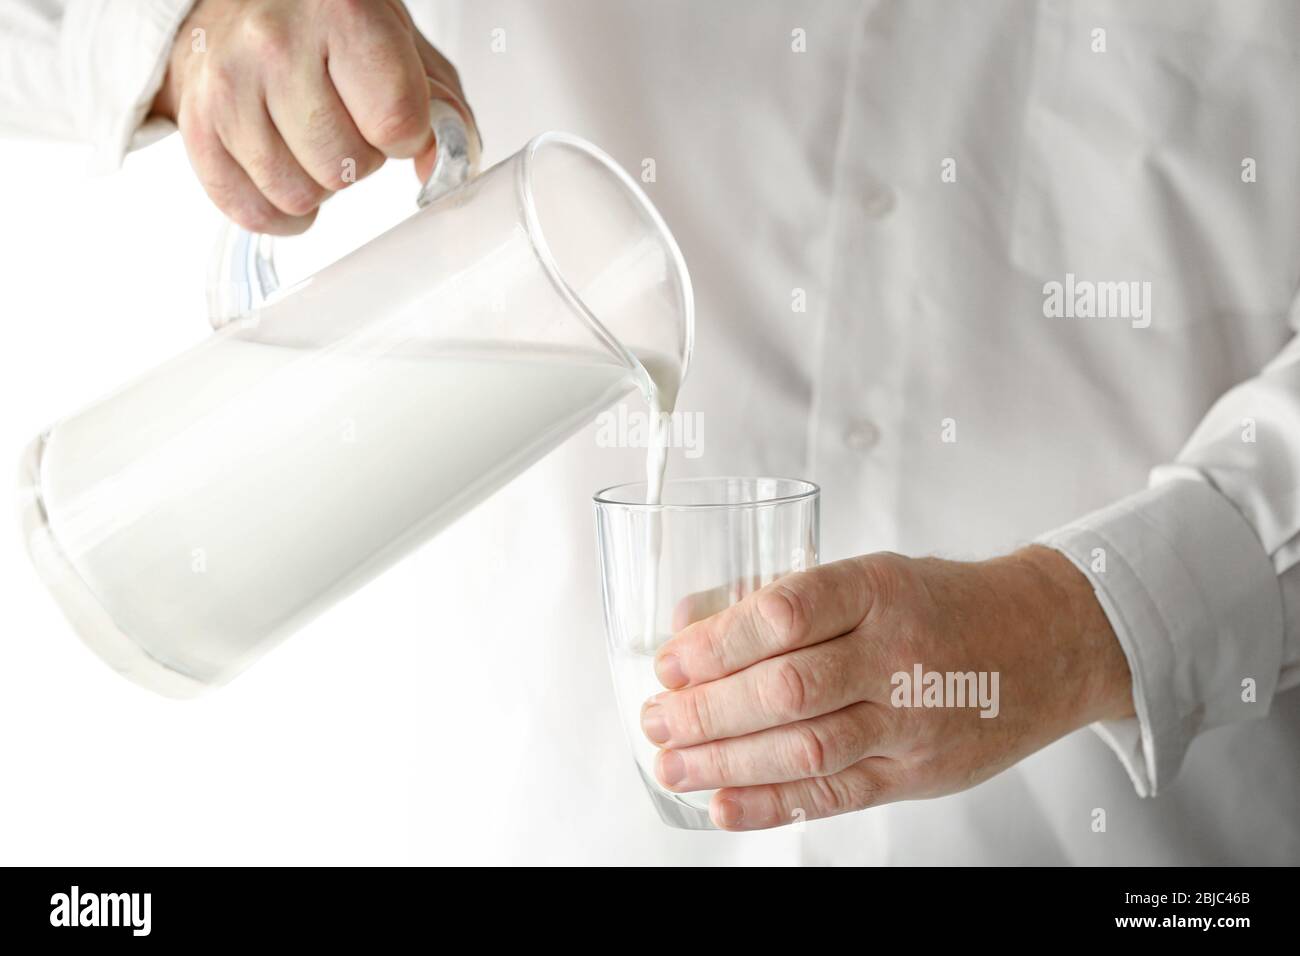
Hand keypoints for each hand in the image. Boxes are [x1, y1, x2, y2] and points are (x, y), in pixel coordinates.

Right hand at [151, 0, 475, 233]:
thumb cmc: (326, 22)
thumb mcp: (398, 41)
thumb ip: (439, 106)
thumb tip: (442, 171)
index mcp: (339, 10)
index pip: (394, 121)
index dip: (405, 135)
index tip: (391, 115)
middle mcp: (273, 42)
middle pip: (344, 166)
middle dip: (358, 158)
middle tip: (342, 119)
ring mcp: (227, 85)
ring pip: (298, 196)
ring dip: (317, 183)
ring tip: (308, 135)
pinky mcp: (196, 124)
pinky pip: (250, 212)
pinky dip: (278, 212)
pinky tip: (285, 171)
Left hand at [642, 546, 1133, 829]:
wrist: (1048, 642)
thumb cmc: (944, 603)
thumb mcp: (871, 574)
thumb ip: (786, 599)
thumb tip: (691, 621)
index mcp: (877, 589)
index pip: (786, 613)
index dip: (717, 642)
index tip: (670, 661)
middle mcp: (896, 654)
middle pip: (788, 688)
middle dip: (708, 710)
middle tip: (657, 719)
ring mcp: (911, 718)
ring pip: (807, 747)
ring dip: (727, 762)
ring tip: (674, 764)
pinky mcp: (918, 770)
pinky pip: (837, 794)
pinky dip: (773, 804)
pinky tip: (724, 805)